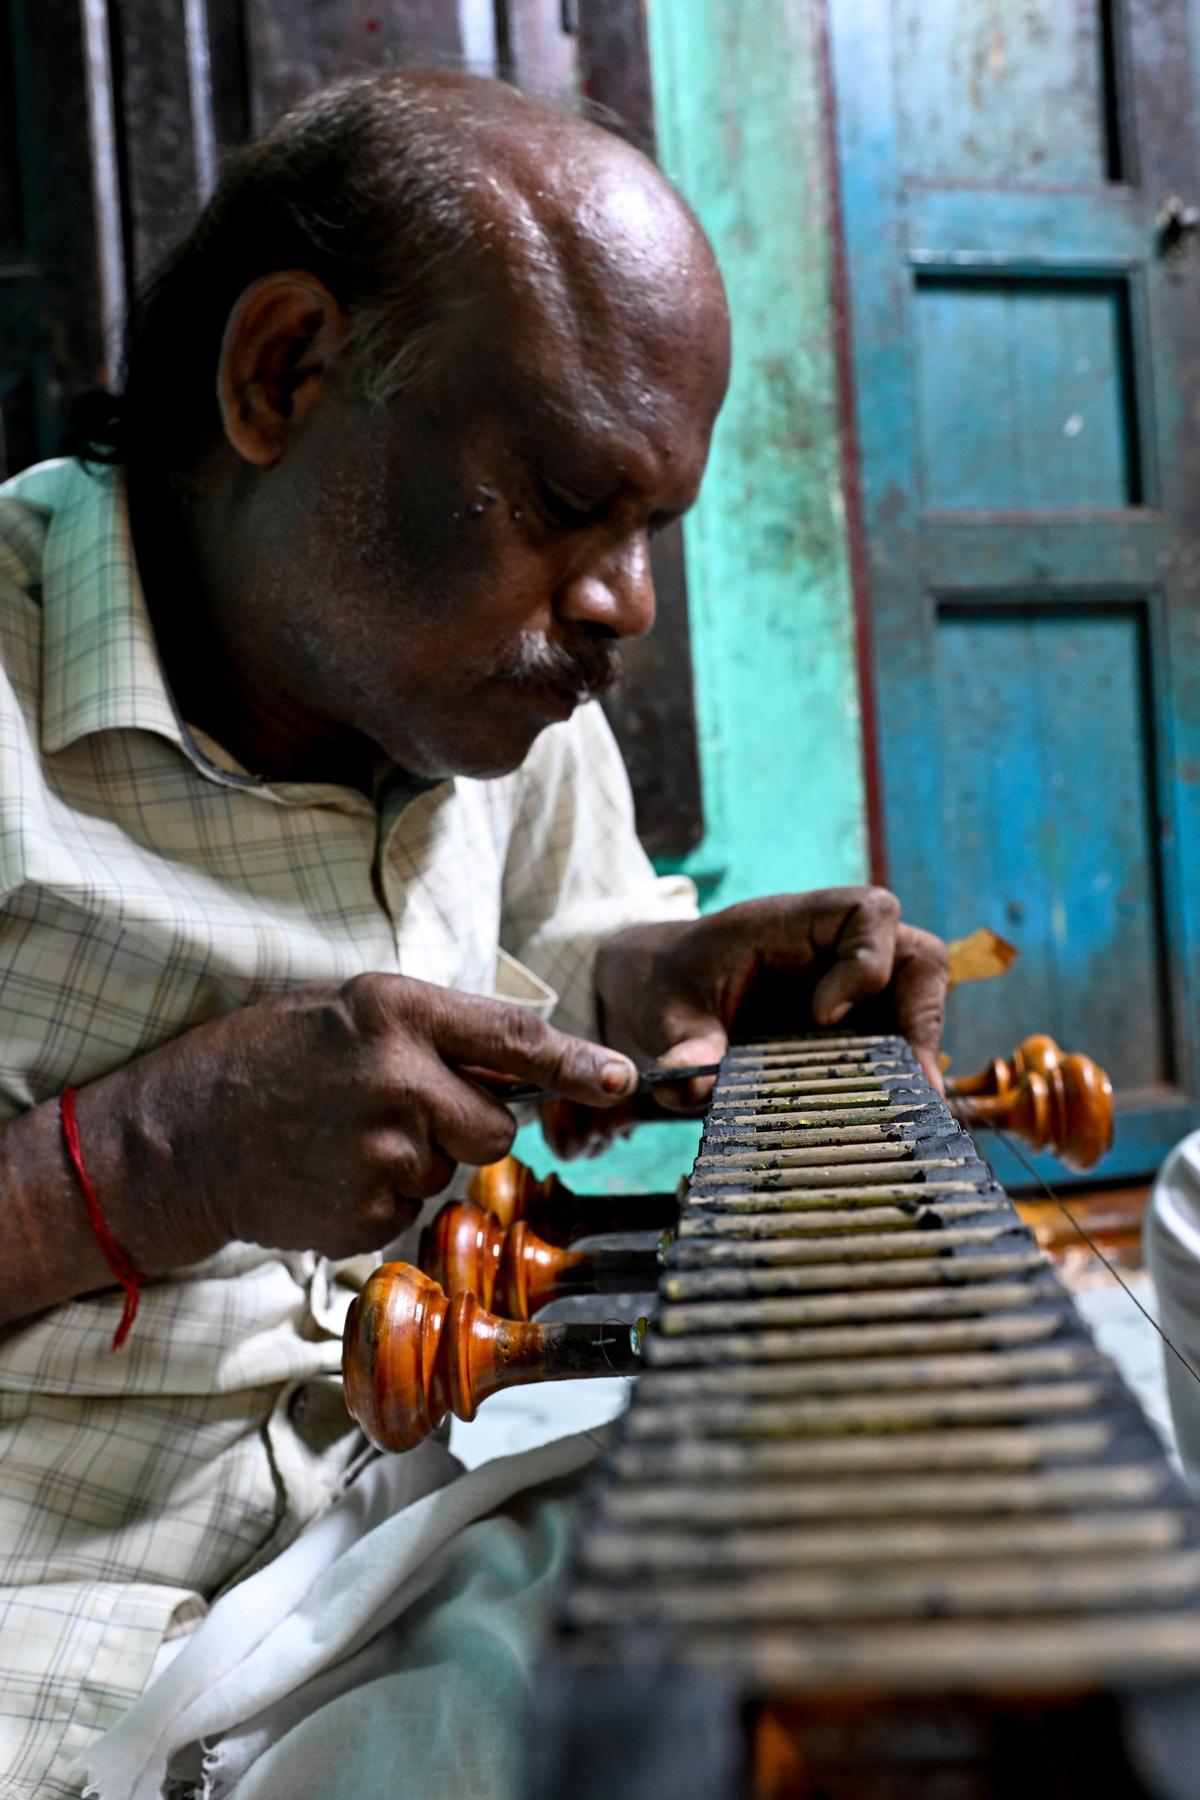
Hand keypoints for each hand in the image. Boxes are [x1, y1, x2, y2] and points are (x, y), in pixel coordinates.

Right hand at [72, 974, 636, 1263]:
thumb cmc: (269, 1057)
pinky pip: (411, 1210)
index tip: (624, 1079)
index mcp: (396, 1012)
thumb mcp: (351, 1008)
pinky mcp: (365, 1214)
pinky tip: (333, 1171)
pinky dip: (383, 1197)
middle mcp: (398, 1081)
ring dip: (419, 1158)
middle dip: (468, 1123)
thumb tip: (523, 1058)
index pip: (515, 1039)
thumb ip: (434, 1029)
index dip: (578, 1063)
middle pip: (495, 1125)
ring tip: (348, 1136)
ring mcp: (382, 1155)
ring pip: (452, 1170)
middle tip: (401, 1107)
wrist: (182, 1135)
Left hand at [594, 887, 947, 1107]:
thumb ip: (682, 1045)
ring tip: (907, 1108)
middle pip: (920, 961)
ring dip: (918, 1056)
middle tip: (908, 1080)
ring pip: (921, 1008)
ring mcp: (857, 990)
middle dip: (921, 1018)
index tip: (823, 1016)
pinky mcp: (858, 1029)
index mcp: (794, 922)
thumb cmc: (672, 988)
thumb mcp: (666, 1013)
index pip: (868, 912)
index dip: (866, 961)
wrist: (667, 998)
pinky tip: (890, 1122)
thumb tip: (691, 1082)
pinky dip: (901, 1082)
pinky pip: (901, 1047)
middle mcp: (839, 950)